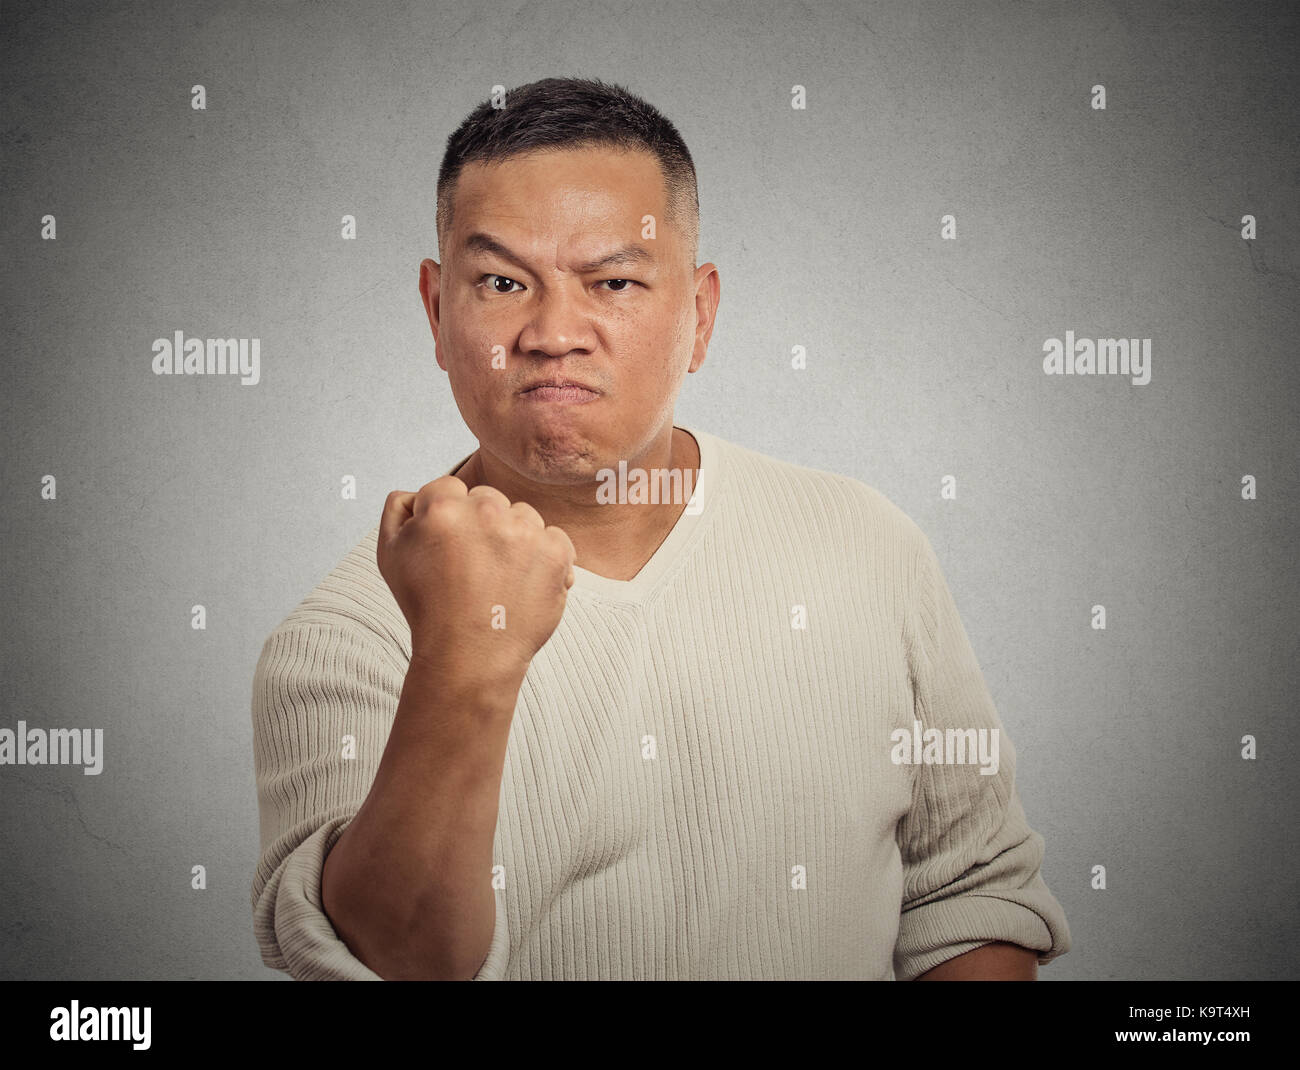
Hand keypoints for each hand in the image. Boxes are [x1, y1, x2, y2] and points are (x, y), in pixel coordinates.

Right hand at [377, 476, 575, 682]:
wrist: (468, 656)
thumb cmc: (427, 609)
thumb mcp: (389, 556)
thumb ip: (396, 510)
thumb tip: (414, 492)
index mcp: (442, 508)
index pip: (447, 488)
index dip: (444, 518)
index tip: (447, 547)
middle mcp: (486, 512)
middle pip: (486, 498)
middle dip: (479, 525)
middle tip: (471, 566)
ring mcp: (525, 532)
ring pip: (521, 515)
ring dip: (513, 538)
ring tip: (498, 577)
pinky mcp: (555, 552)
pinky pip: (554, 537)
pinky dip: (544, 557)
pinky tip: (524, 581)